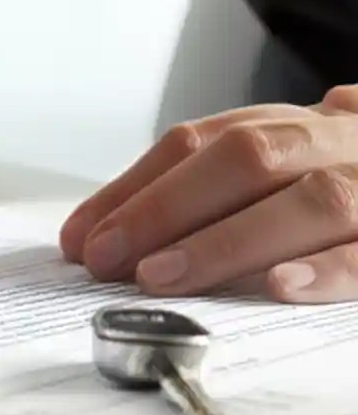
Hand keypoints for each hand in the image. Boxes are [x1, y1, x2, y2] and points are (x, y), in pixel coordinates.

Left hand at [60, 85, 357, 302]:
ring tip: (163, 276)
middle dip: (167, 209)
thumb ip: (196, 193)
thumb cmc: (337, 176)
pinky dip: (327, 269)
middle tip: (109, 259)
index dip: (135, 187)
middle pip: (247, 159)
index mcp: (289, 126)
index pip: (198, 142)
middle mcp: (334, 142)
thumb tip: (94, 235)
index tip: (82, 237)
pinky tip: (278, 288)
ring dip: (228, 241)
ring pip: (311, 201)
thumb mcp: (275, 167)